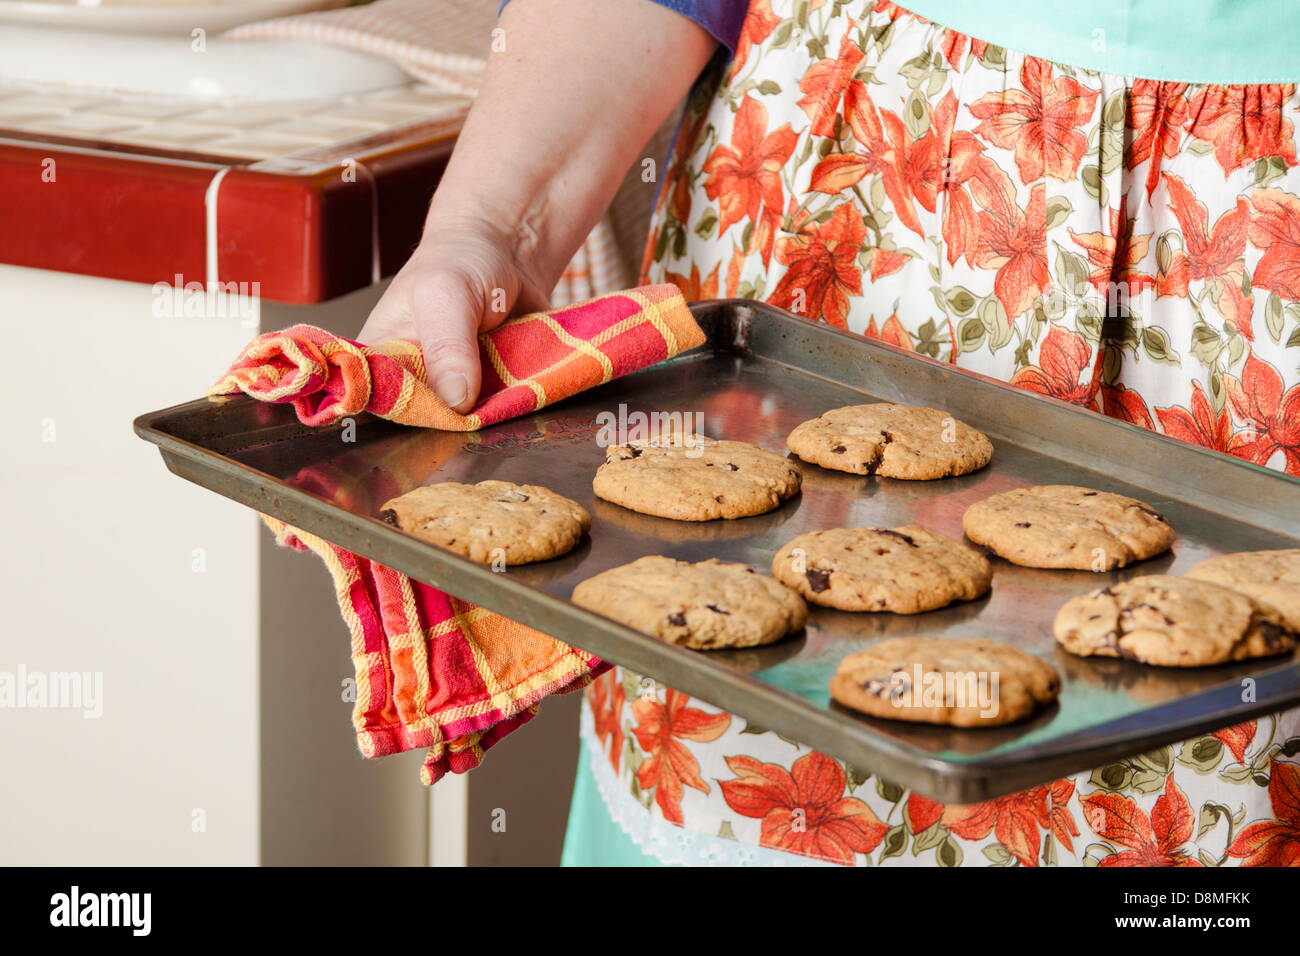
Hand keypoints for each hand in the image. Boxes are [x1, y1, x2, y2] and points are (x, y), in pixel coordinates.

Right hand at [357, 216, 550, 412]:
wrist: (510, 248)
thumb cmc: (460, 259)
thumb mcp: (446, 296)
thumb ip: (448, 347)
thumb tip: (456, 402)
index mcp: (382, 357)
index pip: (383, 403)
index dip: (410, 415)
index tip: (444, 416)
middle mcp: (414, 377)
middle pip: (428, 419)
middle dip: (457, 418)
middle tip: (482, 403)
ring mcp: (453, 386)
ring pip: (469, 419)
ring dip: (492, 411)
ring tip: (506, 389)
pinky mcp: (487, 389)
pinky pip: (500, 408)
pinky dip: (514, 400)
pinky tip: (522, 388)